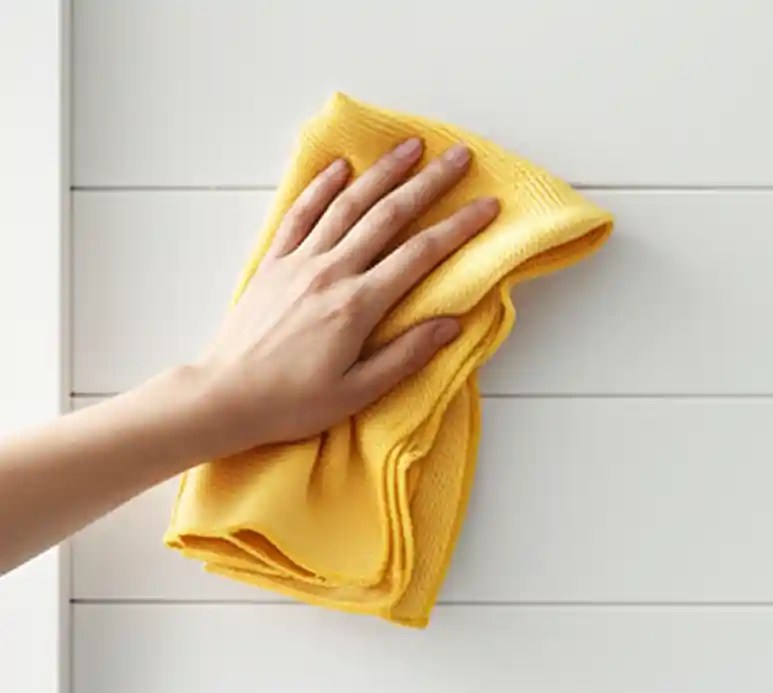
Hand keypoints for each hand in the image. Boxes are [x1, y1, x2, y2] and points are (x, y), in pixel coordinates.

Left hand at [189, 138, 498, 455]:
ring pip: (348, 204)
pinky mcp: (273, 264)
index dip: (458, 227)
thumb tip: (450, 324)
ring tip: (410, 146)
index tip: (486, 206)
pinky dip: (321, 188)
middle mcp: (331, 272)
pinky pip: (300, 215)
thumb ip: (406, 355)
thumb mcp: (358, 392)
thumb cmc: (292, 403)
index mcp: (358, 305)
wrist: (223, 398)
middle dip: (428, 183)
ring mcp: (299, 263)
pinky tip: (340, 168)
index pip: (420, 254)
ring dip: (382, 172)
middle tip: (458, 157)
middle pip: (389, 215)